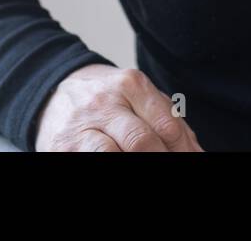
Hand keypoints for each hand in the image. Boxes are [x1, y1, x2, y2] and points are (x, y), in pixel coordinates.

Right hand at [34, 64, 203, 151]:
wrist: (54, 91)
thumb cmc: (108, 98)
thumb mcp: (139, 96)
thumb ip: (169, 120)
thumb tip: (196, 152)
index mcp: (131, 85)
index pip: (167, 124)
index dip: (183, 150)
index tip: (189, 158)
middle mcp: (105, 103)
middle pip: (142, 141)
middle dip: (161, 158)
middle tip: (171, 164)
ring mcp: (81, 127)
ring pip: (113, 155)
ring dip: (137, 163)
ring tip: (148, 164)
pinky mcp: (62, 148)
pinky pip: (94, 161)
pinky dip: (112, 164)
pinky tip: (120, 160)